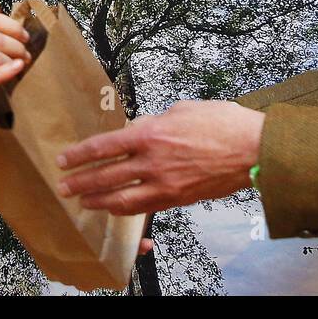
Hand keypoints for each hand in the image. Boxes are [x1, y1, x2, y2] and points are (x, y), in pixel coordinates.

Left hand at [56, 100, 264, 214]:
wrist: (254, 149)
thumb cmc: (223, 124)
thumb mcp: (183, 109)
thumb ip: (156, 121)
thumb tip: (141, 127)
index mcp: (151, 134)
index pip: (104, 147)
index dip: (79, 155)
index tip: (64, 159)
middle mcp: (153, 162)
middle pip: (105, 176)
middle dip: (80, 182)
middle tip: (63, 187)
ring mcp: (165, 184)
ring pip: (121, 198)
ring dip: (98, 200)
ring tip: (82, 201)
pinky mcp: (178, 199)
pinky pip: (144, 207)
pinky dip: (125, 209)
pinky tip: (114, 208)